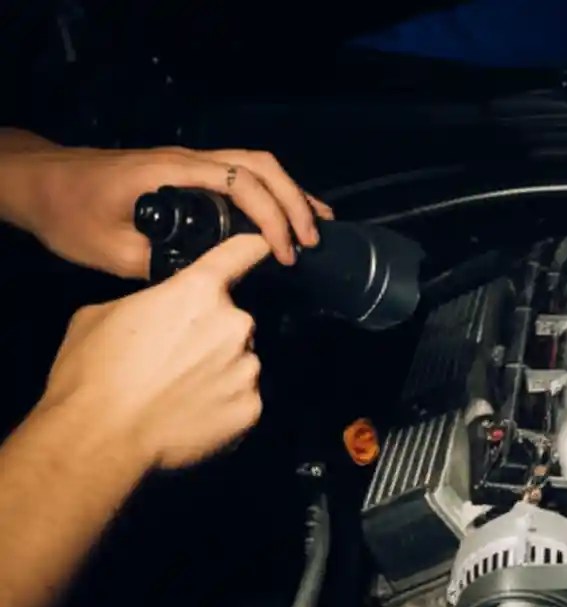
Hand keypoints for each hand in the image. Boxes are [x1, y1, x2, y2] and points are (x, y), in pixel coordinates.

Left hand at [13, 144, 332, 278]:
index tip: (285, 255)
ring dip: (290, 193)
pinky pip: (240, 174)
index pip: (241, 184)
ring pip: (255, 165)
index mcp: (173, 172)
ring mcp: (189, 162)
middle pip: (260, 166)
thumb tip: (210, 279)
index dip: (271, 219)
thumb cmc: (70, 212)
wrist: (41, 182)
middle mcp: (188, 160)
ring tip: (317, 226)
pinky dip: (271, 193)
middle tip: (313, 241)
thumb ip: (161, 264)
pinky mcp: (187, 172)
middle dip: (294, 202)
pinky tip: (285, 216)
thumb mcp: (109, 249)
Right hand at [38, 234, 273, 470]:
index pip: (239, 254)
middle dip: (211, 334)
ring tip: (178, 392)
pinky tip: (191, 415)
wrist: (100, 437)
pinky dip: (223, 406)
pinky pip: (243, 399)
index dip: (251, 247)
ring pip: (240, 362)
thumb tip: (160, 310)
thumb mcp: (103, 315)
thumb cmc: (93, 373)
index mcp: (197, 292)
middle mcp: (233, 323)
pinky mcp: (252, 407)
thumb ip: (149, 302)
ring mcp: (247, 368)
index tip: (262, 245)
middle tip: (175, 359)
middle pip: (233, 321)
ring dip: (219, 371)